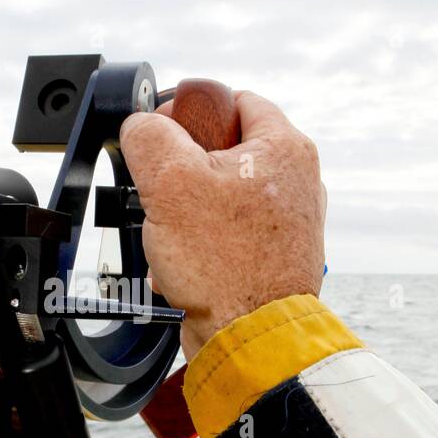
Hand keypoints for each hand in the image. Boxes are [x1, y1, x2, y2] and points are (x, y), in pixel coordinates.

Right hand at [120, 89, 326, 359]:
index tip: (162, 132)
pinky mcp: (275, 256)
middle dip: (183, 169)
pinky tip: (181, 263)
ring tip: (171, 232)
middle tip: (162, 188)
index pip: (234, 99)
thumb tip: (140, 126)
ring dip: (187, 211)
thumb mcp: (169, 182)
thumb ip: (149, 137)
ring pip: (222, 194)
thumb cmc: (224, 265)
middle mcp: (297, 181)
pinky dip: (201, 243)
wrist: (247, 338)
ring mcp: (288, 222)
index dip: (189, 109)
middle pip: (225, 149)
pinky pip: (227, 233)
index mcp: (284, 148)